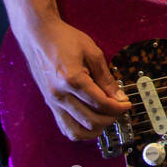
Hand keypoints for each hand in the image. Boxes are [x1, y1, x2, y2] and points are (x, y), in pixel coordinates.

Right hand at [19, 18, 131, 140]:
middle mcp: (60, 95)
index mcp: (72, 79)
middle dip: (111, 118)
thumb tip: (119, 97)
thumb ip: (106, 77)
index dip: (119, 107)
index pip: (101, 103)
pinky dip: (80, 129)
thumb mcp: (92, 52)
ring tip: (106, 117)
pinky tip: (91, 121)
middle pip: (90, 120)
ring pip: (76, 131)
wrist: (39, 36)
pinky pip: (64, 126)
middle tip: (120, 109)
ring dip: (96, 129)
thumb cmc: (64, 39)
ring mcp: (52, 102)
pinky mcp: (49, 104)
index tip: (127, 104)